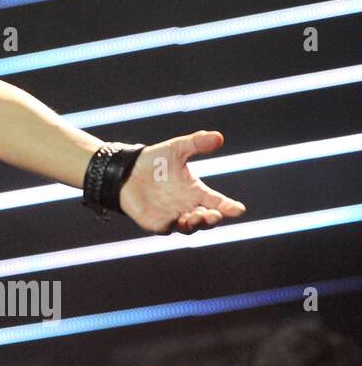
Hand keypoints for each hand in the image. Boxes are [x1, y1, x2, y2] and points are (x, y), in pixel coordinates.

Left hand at [117, 130, 246, 233]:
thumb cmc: (155, 161)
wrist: (127, 170)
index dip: (228, 207)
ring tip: (198, 217)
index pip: (218, 202)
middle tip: (215, 215)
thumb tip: (219, 137)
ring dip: (195, 224)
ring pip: (189, 227)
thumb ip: (196, 143)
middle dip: (212, 218)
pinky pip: (165, 228)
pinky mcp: (155, 222)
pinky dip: (170, 226)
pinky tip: (174, 222)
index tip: (238, 210)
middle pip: (206, 218)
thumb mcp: (176, 149)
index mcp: (197, 192)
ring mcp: (172, 217)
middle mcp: (188, 207)